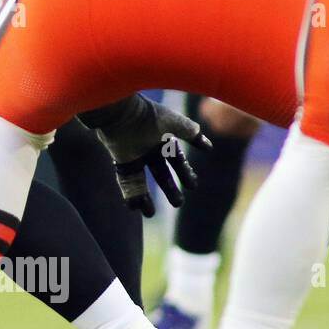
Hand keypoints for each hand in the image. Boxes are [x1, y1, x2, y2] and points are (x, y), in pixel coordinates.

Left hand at [80, 95, 211, 217]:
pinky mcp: (120, 161)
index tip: (192, 186)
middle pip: (160, 173)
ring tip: (150, 214)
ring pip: (141, 181)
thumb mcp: (177, 124)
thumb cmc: (151, 117)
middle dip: (169, 189)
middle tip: (178, 204)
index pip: (176, 159)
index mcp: (163, 139)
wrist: (124, 115)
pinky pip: (125, 181)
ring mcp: (133, 156)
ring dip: (145, 198)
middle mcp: (148, 149)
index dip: (185, 173)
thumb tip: (208, 147)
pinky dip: (130, 194)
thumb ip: (193, 133)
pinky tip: (135, 208)